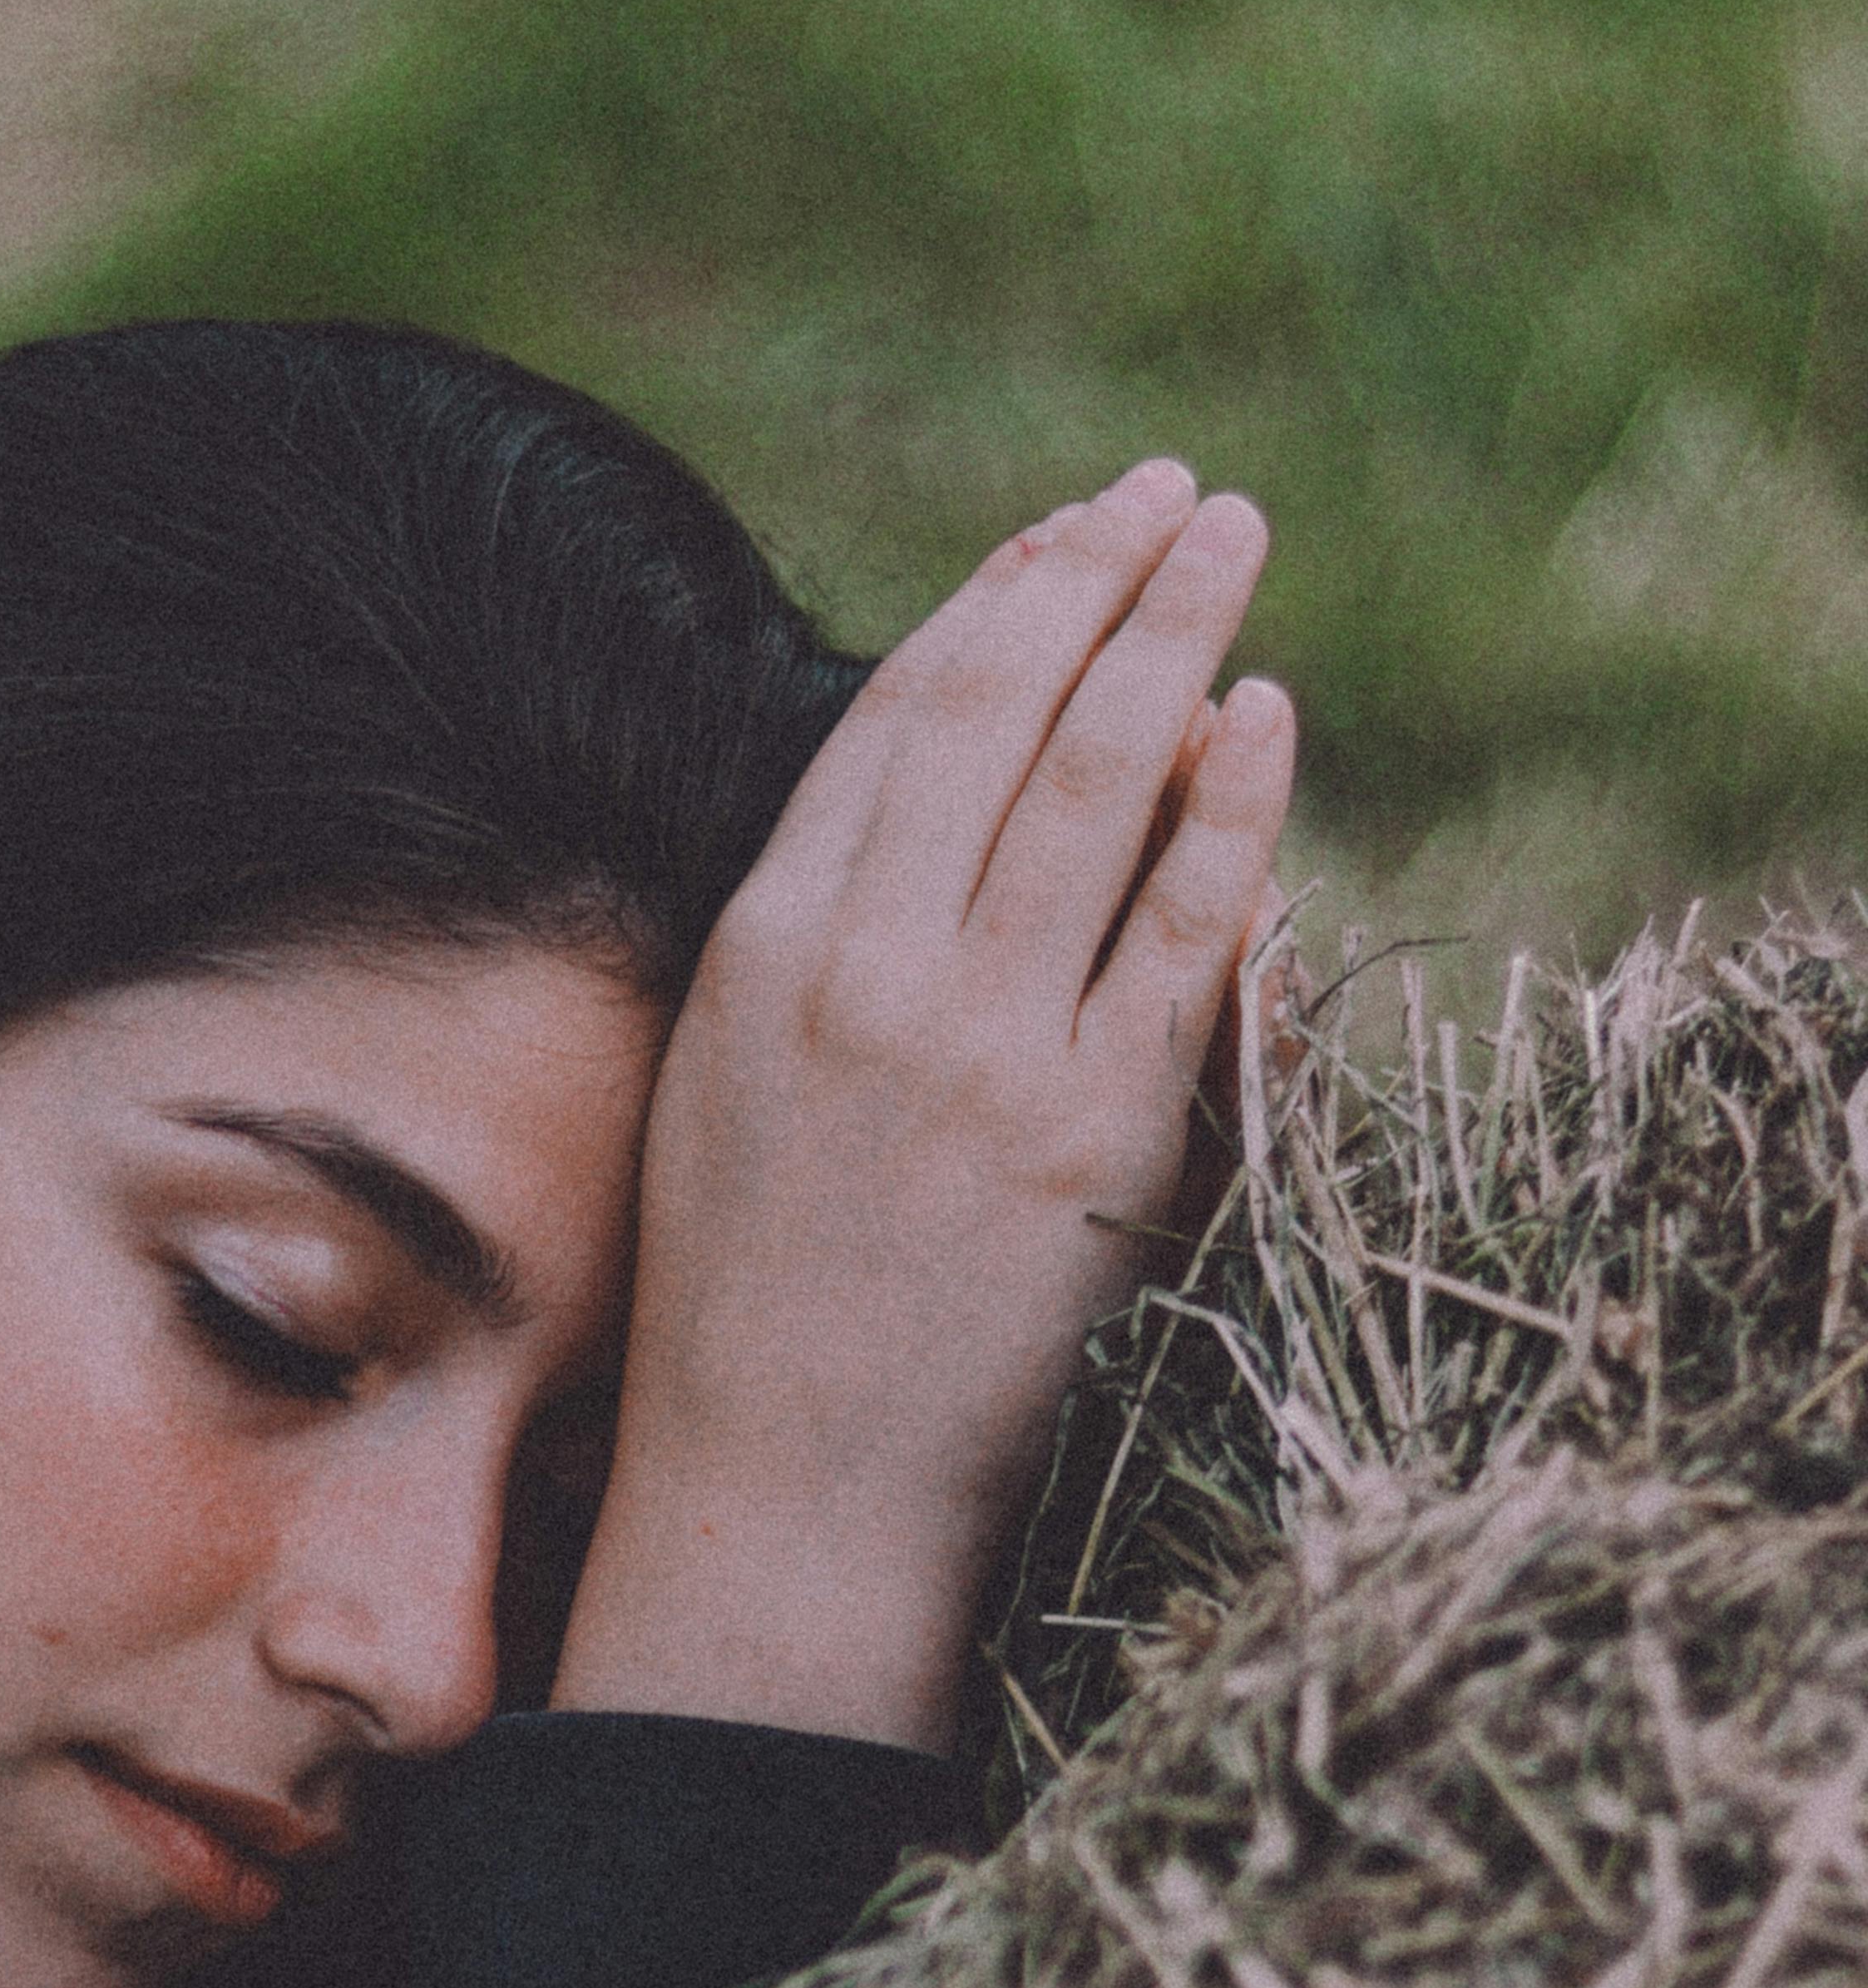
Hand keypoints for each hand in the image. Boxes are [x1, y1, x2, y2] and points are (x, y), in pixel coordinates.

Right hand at [551, 458, 1295, 1756]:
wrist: (782, 1493)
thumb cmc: (743, 1307)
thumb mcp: (723, 1086)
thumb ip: (806, 943)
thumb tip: (917, 817)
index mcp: (764, 949)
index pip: (890, 724)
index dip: (988, 611)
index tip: (1057, 539)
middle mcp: (869, 974)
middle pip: (997, 716)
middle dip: (1093, 577)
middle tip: (1168, 493)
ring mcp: (985, 1047)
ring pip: (1094, 783)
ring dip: (1174, 634)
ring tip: (1227, 537)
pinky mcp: (1091, 1129)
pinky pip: (1179, 930)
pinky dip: (1228, 807)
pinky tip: (1263, 712)